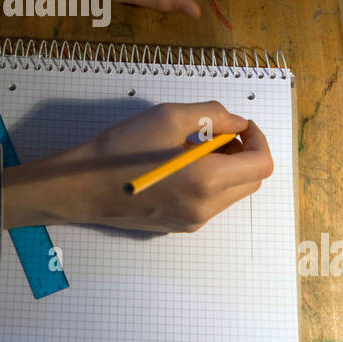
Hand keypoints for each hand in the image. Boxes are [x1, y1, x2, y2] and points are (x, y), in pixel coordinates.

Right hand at [3, 101, 272, 233]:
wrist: (81, 187)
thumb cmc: (121, 149)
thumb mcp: (167, 117)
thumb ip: (213, 115)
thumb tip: (238, 124)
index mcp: (207, 181)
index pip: (262, 165)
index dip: (259, 140)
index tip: (240, 125)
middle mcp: (206, 208)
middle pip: (251, 182)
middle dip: (244, 154)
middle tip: (218, 133)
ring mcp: (193, 221)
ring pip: (231, 193)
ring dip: (226, 168)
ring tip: (194, 147)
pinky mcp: (179, 227)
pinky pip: (209, 203)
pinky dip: (209, 182)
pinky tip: (179, 166)